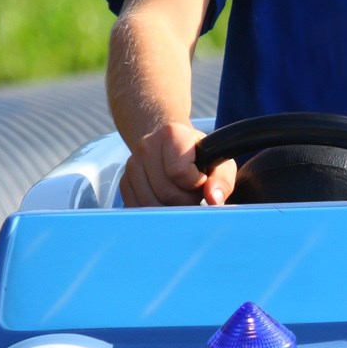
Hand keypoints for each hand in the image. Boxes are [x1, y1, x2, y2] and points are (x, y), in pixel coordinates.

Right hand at [118, 121, 236, 206]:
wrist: (172, 146)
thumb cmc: (201, 157)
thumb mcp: (219, 163)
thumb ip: (222, 181)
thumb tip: (214, 200)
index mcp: (172, 134)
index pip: (179, 172)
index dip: (195, 185)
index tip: (201, 181)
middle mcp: (147, 145)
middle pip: (165, 192)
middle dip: (184, 202)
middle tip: (193, 195)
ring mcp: (132, 163)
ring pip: (149, 204)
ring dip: (169, 210)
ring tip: (180, 198)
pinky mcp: (124, 181)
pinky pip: (137, 208)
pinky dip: (154, 213)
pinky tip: (166, 203)